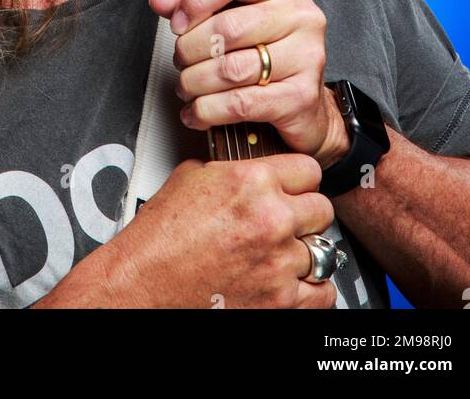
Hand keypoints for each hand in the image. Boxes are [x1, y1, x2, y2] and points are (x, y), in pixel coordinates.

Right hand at [89, 155, 339, 308]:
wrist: (146, 283)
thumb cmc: (160, 237)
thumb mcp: (192, 178)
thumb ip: (231, 171)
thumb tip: (247, 168)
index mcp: (252, 181)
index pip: (308, 169)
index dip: (297, 179)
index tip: (293, 187)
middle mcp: (271, 219)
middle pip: (321, 208)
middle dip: (304, 213)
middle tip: (287, 220)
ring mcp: (279, 262)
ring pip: (323, 249)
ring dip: (303, 251)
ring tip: (281, 252)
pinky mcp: (280, 300)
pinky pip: (323, 293)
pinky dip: (312, 288)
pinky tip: (294, 280)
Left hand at [150, 0, 349, 166]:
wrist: (304, 105)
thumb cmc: (264, 51)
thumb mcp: (231, 14)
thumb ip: (194, 0)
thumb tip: (161, 0)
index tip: (177, 22)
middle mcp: (301, 16)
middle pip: (228, 28)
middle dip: (190, 49)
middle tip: (180, 60)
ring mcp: (307, 56)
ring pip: (231, 69)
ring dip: (195, 82)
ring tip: (186, 86)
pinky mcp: (301, 96)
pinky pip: (241, 103)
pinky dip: (208, 110)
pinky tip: (197, 112)